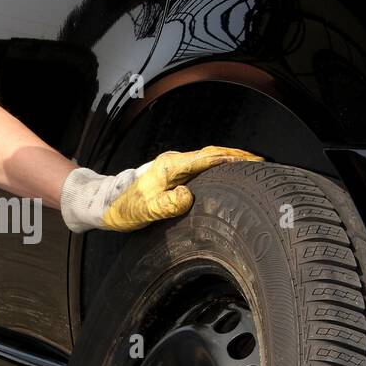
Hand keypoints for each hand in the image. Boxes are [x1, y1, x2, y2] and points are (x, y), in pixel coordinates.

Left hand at [59, 146, 263, 232]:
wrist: (102, 203)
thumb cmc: (122, 207)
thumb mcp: (144, 210)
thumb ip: (166, 204)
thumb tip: (188, 197)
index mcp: (171, 166)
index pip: (209, 159)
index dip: (234, 159)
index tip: (256, 161)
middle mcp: (175, 163)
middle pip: (213, 155)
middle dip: (238, 157)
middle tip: (263, 164)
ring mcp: (173, 168)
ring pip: (208, 161)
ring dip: (229, 162)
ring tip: (251, 169)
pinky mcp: (172, 176)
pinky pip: (201, 170)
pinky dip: (218, 170)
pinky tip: (225, 179)